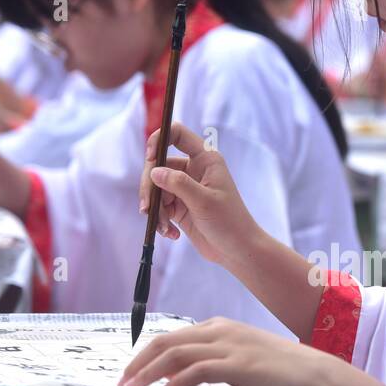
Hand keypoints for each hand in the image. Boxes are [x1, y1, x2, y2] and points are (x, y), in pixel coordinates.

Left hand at [118, 317, 320, 385]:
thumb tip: (177, 379)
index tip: (131, 373)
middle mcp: (219, 331)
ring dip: (149, 373)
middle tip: (122, 383)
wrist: (309, 371)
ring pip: (175, 354)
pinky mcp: (236, 365)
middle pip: (166, 341)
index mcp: (218, 326)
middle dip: (139, 363)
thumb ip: (210, 362)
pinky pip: (197, 371)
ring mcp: (228, 346)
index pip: (171, 336)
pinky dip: (175, 382)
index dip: (146, 354)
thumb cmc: (276, 369)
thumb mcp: (239, 357)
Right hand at [139, 122, 264, 268]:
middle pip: (159, 165)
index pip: (177, 134)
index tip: (149, 159)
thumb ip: (178, 183)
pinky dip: (160, 220)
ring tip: (165, 228)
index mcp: (205, 159)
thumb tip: (153, 171)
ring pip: (156, 188)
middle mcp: (194, 169)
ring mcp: (185, 188)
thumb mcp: (204, 201)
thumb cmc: (229, 222)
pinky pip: (159, 206)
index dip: (159, 140)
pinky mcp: (179, 206)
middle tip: (147, 208)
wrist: (237, 251)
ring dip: (155, 209)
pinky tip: (171, 233)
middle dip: (150, 187)